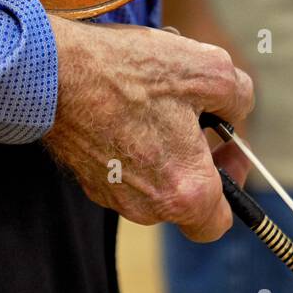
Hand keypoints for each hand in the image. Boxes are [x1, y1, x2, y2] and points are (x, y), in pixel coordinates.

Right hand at [43, 15, 253, 241]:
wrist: (53, 70)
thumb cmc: (131, 72)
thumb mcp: (210, 69)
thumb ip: (239, 97)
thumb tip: (235, 108)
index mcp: (184, 192)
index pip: (218, 222)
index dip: (234, 181)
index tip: (226, 146)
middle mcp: (146, 206)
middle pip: (184, 192)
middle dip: (194, 150)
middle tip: (191, 107)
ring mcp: (110, 194)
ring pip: (152, 174)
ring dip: (161, 138)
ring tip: (154, 91)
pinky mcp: (85, 174)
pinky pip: (122, 164)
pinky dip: (130, 137)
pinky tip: (124, 96)